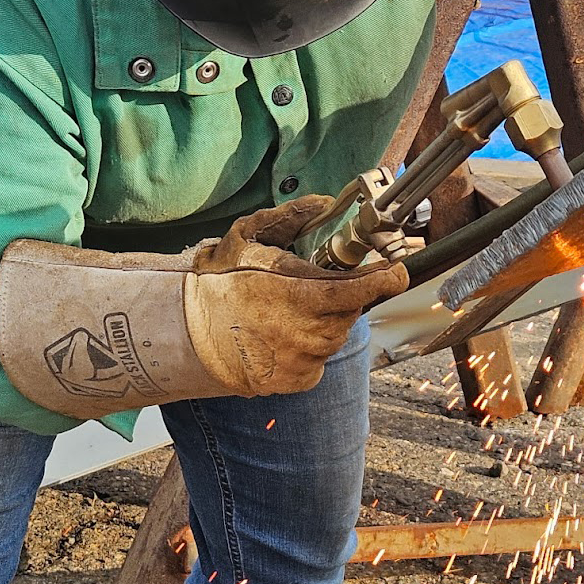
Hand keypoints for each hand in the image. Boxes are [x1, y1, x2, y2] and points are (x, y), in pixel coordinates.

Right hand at [188, 196, 408, 394]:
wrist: (187, 334)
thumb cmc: (217, 284)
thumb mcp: (249, 236)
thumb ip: (291, 218)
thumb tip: (325, 203)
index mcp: (305, 294)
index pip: (365, 288)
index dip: (387, 278)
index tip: (396, 270)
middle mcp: (312, 332)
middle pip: (351, 310)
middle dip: (340, 297)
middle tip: (311, 288)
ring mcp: (306, 360)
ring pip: (334, 335)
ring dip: (322, 322)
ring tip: (286, 313)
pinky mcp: (299, 380)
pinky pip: (318, 359)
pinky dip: (308, 347)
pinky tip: (281, 337)